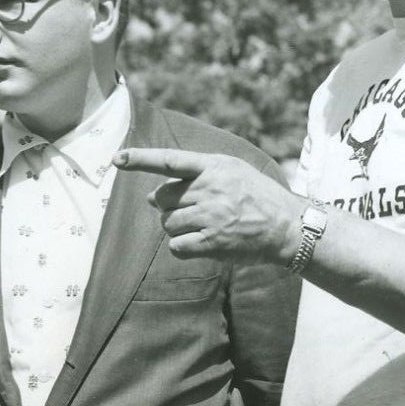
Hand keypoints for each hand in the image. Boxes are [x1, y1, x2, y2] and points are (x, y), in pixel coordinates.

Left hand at [114, 147, 304, 263]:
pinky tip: (199, 244)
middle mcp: (210, 189)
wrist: (287, 225)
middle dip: (169, 207)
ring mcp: (211, 216)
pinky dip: (182, 247)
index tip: (117, 159)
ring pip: (168, 223)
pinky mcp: (213, 242)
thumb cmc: (258, 197)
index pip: (170, 160)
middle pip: (163, 198)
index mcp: (214, 166)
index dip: (141, 159)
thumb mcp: (233, 170)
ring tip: (202, 227)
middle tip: (191, 212)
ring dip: (177, 228)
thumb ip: (196, 175)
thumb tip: (152, 195)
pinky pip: (177, 246)